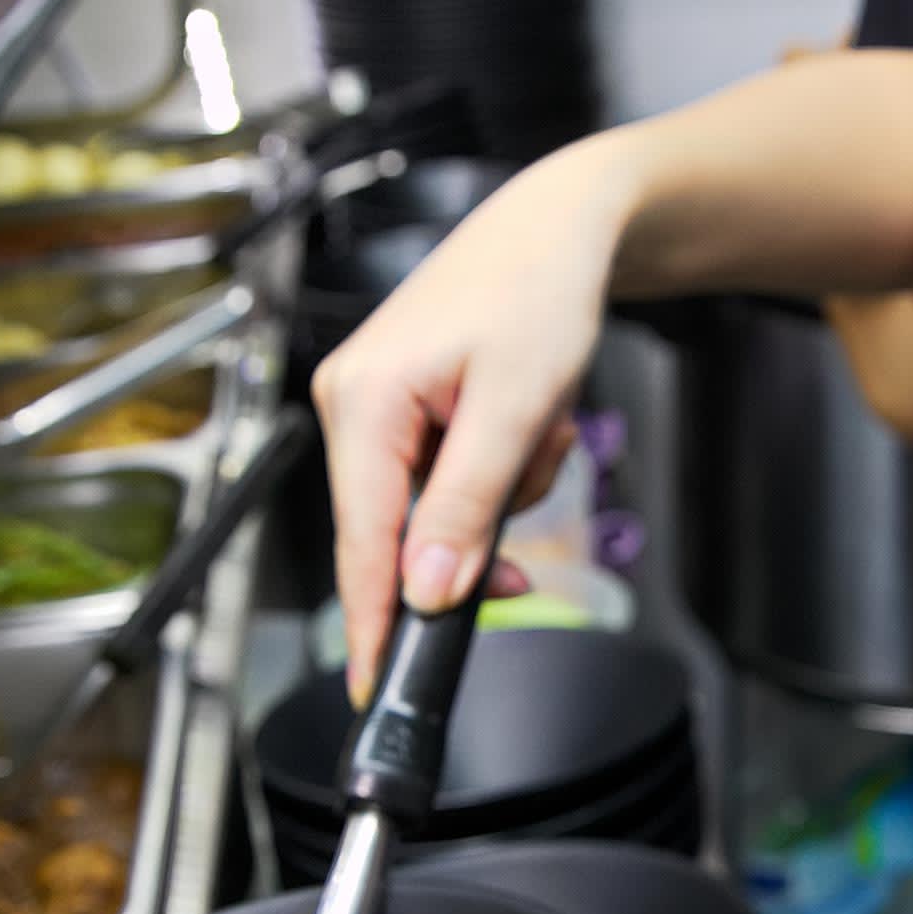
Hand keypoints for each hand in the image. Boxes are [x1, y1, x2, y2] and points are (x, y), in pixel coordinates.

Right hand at [313, 140, 635, 696]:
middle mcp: (351, 403)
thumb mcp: (518, 409)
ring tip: (543, 422)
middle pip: (400, 531)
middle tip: (536, 502)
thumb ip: (467, 507)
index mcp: (363, 402)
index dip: (376, 624)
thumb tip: (427, 591)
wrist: (561, 225)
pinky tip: (530, 416)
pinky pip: (445, 473)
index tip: (377, 689)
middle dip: (478, 530)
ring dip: (501, 488)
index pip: (362, 545)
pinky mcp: (403, 402)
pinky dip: (497, 464)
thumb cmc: (540, 291)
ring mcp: (374, 402)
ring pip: (434, 507)